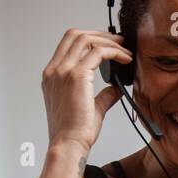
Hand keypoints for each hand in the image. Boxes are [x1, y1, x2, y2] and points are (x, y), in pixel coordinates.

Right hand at [41, 29, 131, 154]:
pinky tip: (125, 59)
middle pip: (75, 35)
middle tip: (118, 40)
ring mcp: (63, 71)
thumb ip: (103, 95)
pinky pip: (98, 52)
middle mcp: (55, 70)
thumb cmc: (74, 132)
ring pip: (86, 39)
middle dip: (99, 34)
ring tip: (124, 49)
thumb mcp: (90, 108)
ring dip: (108, 41)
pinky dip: (114, 52)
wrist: (69, 144)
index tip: (106, 43)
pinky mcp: (77, 76)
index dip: (89, 38)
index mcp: (52, 76)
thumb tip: (116, 89)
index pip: (68, 44)